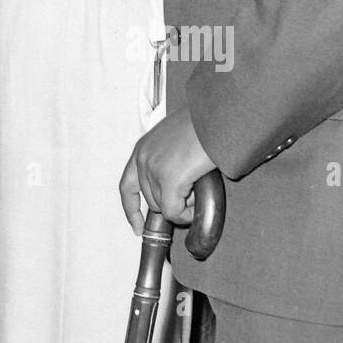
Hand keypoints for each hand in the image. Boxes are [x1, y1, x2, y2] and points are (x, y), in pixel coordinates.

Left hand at [118, 108, 213, 233]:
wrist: (215, 116)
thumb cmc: (202, 124)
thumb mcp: (174, 140)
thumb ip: (167, 161)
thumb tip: (176, 187)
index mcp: (142, 148)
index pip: (127, 186)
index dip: (131, 209)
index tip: (136, 226)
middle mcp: (143, 158)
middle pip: (150, 200)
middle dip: (170, 203)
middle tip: (190, 194)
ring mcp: (154, 169)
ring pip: (163, 208)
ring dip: (181, 206)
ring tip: (196, 189)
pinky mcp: (168, 179)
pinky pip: (174, 212)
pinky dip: (185, 214)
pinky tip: (196, 204)